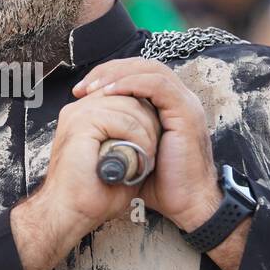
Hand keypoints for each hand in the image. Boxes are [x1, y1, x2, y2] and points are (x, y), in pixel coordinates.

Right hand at [10, 90, 159, 269]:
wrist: (69, 214)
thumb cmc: (91, 194)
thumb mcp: (118, 159)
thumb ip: (129, 138)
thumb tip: (153, 128)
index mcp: (84, 115)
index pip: (122, 94)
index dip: (144, 113)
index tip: (154, 139)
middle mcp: (79, 110)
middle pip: (128, 95)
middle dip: (150, 120)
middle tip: (154, 149)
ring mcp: (78, 115)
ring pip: (129, 105)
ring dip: (147, 131)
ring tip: (149, 156)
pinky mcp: (81, 125)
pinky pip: (123, 120)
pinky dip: (139, 138)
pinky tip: (142, 156)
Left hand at [74, 58, 218, 231]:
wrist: (187, 205)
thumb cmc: (161, 184)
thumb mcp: (133, 152)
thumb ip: (119, 134)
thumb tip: (90, 126)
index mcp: (168, 104)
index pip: (138, 73)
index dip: (109, 75)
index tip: (82, 90)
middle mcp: (179, 99)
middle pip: (142, 65)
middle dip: (109, 70)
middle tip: (82, 86)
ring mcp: (185, 103)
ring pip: (149, 69)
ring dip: (117, 75)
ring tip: (92, 88)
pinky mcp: (186, 113)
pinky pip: (157, 86)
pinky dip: (131, 84)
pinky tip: (109, 93)